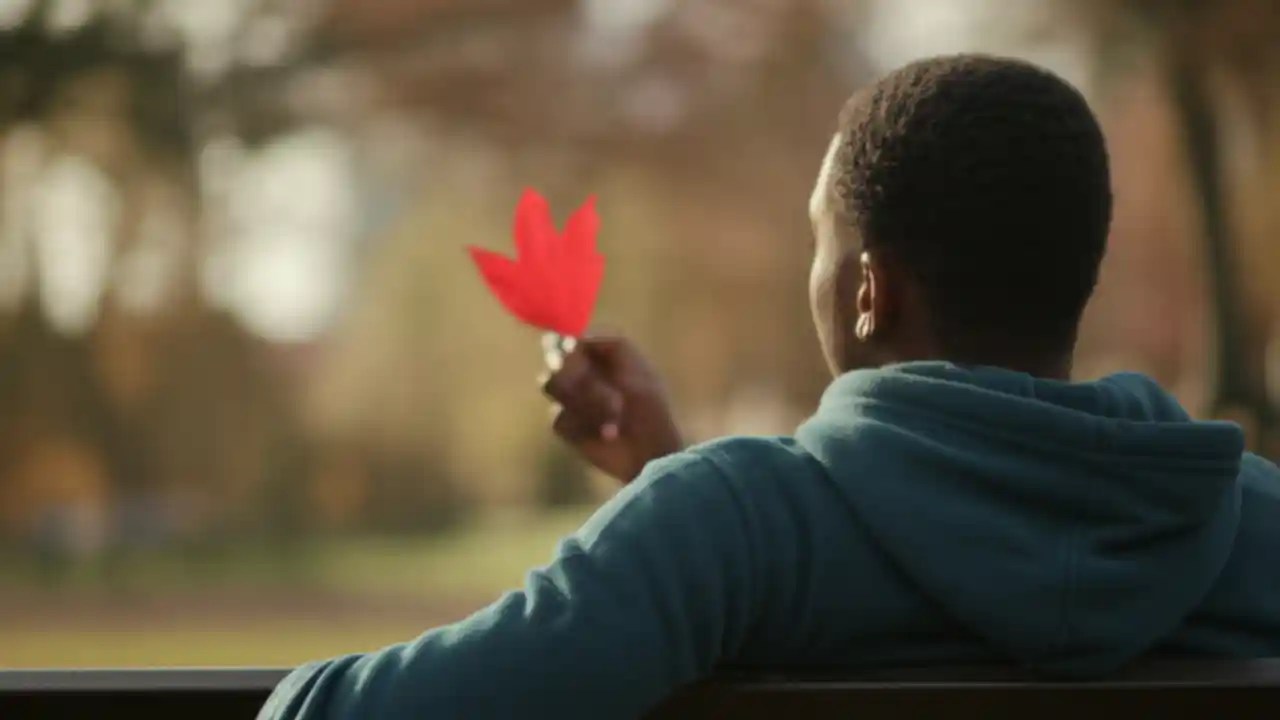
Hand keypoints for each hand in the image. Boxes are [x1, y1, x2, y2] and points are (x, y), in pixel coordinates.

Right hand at [542, 335, 682, 482]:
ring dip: (584, 399)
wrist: (650, 453)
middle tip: (598, 387)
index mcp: (598, 356)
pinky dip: (581, 424)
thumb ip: (613, 343)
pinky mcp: (565, 425)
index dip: (567, 344)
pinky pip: (556, 416)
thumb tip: (575, 338)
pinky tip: (604, 433)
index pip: (568, 338)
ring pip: (551, 384)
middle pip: (554, 358)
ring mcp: (570, 399)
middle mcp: (579, 373)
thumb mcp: (639, 370)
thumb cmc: (649, 408)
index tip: (576, 353)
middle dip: (578, 374)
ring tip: (611, 413)